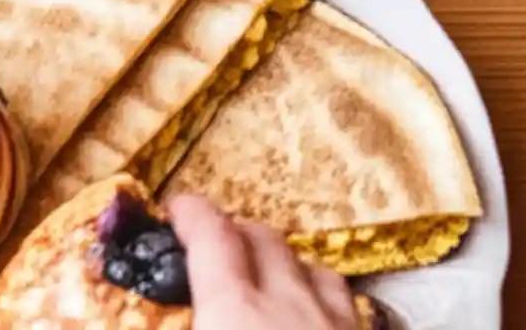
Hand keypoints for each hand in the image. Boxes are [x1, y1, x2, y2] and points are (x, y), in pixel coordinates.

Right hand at [167, 195, 356, 329]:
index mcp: (234, 310)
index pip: (212, 237)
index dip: (192, 213)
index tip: (177, 207)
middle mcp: (291, 305)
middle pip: (266, 241)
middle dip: (238, 232)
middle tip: (215, 245)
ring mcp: (340, 325)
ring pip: (316, 271)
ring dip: (287, 263)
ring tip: (268, 277)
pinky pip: (348, 307)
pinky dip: (324, 301)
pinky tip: (314, 320)